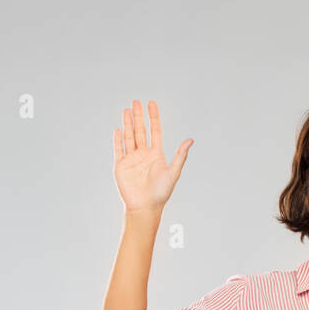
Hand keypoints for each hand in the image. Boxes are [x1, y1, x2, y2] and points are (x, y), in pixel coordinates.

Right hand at [112, 99, 191, 214]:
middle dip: (138, 116)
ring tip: (127, 110)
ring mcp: (131, 160)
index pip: (155, 131)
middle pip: (140, 131)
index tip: (151, 104)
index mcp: (156, 155)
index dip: (153, 118)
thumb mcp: (173, 173)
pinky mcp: (121, 166)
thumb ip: (180, 156)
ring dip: (128, 123)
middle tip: (136, 101)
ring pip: (129, 137)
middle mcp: (143, 155)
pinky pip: (118, 149)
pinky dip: (118, 139)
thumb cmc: (161, 193)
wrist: (145, 207)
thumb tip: (191, 141)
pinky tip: (118, 129)